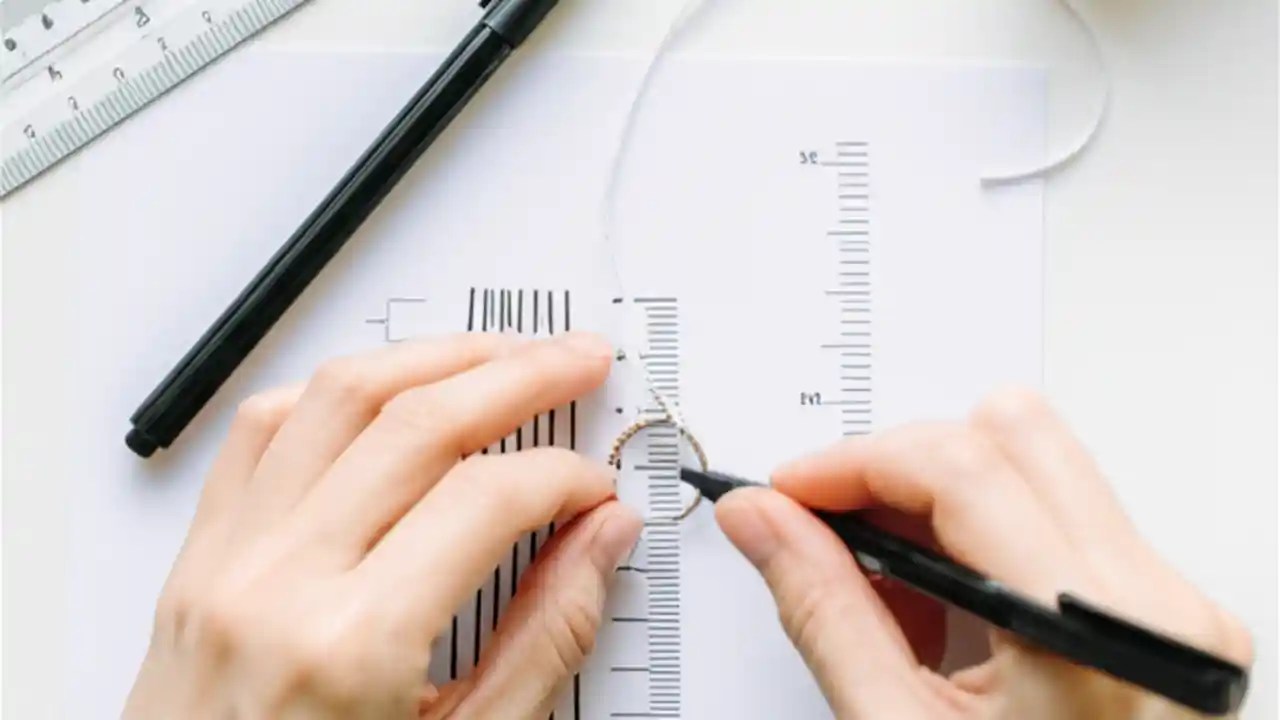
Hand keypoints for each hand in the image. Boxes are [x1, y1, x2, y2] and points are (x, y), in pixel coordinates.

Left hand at [124, 333, 641, 719]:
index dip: (563, 476)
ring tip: (498, 352)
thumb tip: (600, 542)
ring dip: (434, 357)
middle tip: (578, 362)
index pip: (485, 499)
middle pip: (419, 424)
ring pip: (340, 398)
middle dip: (519, 376)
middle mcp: (280, 582)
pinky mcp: (201, 551)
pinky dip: (336, 389)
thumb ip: (543, 640)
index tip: (595, 486)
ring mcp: (230, 557)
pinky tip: (385, 385)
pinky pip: (262, 426)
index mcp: (353, 646)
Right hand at [716, 388, 1252, 718]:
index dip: (855, 463)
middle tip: (832, 520)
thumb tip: (763, 521)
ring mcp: (1166, 607)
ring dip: (936, 500)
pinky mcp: (1158, 616)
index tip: (790, 491)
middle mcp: (1153, 605)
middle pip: (1012, 437)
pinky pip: (1058, 517)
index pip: (963, 469)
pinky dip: (977, 539)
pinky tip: (936, 608)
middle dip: (899, 466)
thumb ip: (823, 609)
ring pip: (1036, 463)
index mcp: (1091, 634)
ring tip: (885, 587)